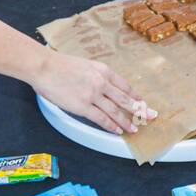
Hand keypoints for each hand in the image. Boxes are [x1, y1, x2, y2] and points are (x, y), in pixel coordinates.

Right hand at [30, 50, 154, 134]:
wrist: (44, 66)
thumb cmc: (59, 65)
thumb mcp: (84, 65)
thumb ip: (96, 76)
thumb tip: (102, 86)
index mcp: (103, 70)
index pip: (125, 86)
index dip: (135, 96)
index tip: (142, 102)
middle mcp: (102, 82)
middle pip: (126, 99)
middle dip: (140, 109)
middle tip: (151, 116)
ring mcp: (93, 95)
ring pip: (116, 111)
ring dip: (127, 121)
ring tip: (134, 129)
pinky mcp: (83, 106)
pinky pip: (101, 119)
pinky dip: (111, 126)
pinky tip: (117, 130)